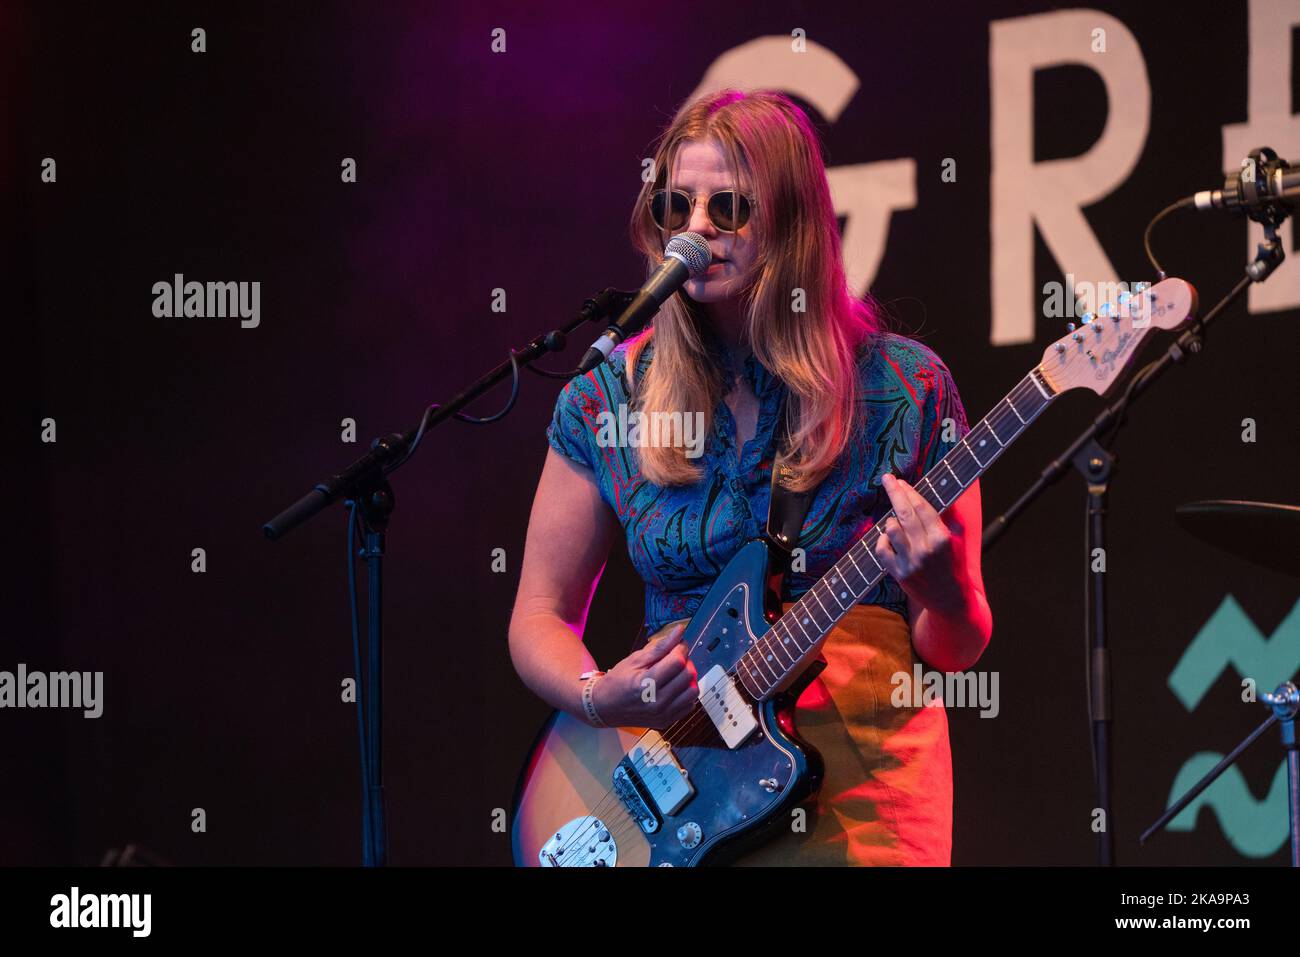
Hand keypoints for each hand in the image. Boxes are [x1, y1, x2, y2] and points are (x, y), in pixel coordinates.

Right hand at [590, 623, 697, 729]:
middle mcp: (656, 702)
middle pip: (688, 676)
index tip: (677, 645)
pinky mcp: (667, 721)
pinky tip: (675, 687)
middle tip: (675, 657)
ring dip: (688, 678)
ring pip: (693, 692)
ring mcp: (663, 714)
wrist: (604, 707)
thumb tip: (679, 632)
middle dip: (686, 661)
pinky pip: (689, 705)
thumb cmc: (616, 683)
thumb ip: (660, 647)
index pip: (677, 662)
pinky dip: (686, 693)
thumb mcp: (634, 660)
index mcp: (646, 685)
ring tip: (676, 673)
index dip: (681, 649)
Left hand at [874, 472, 966, 614]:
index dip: (910, 492)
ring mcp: (911, 562)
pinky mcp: (899, 574)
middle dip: (894, 492)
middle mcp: (926, 549)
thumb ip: (950, 518)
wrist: (950, 601)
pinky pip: (881, 549)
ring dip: (891, 520)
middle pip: (904, 513)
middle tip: (887, 478)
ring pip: (890, 528)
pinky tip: (890, 539)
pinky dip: (883, 540)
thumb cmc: (953, 566)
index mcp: (943, 538)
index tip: (901, 481)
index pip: (922, 508)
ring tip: (896, 520)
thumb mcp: (957, 541)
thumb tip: (944, 493)